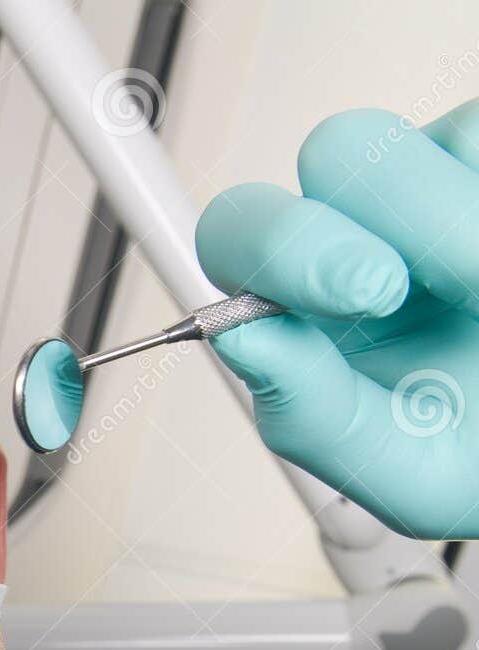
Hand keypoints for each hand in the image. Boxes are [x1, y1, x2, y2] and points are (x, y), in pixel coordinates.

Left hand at [197, 100, 478, 539]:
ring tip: (478, 291)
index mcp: (309, 298)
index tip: (357, 295)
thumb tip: (239, 340)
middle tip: (387, 289)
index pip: (241, 231)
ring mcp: (445, 181)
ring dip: (445, 221)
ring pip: (414, 140)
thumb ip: (311, 412)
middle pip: (328, 154)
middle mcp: (368, 225)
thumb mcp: (399, 466)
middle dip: (356, 222)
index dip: (276, 247)